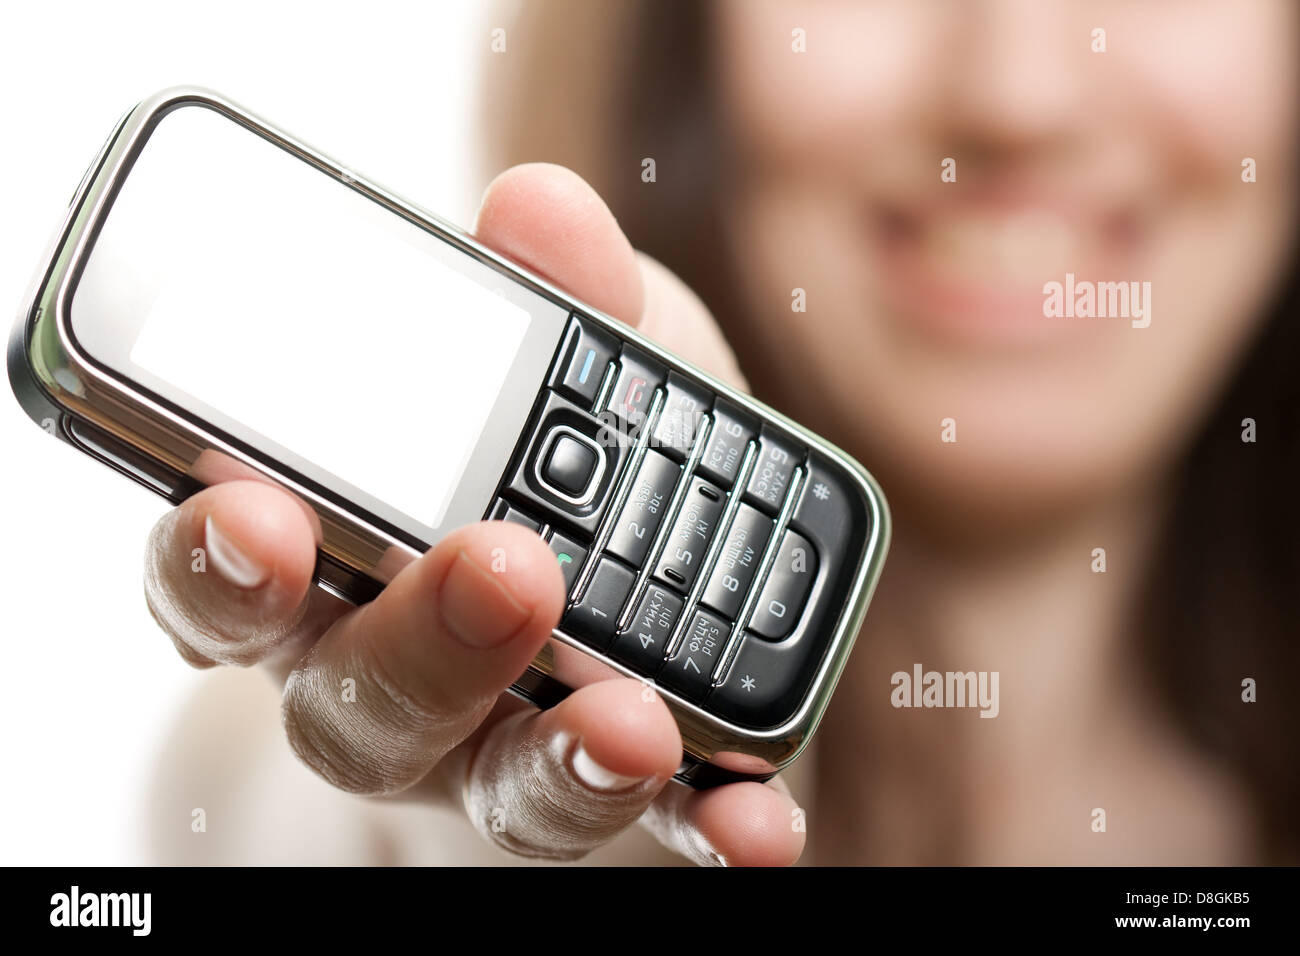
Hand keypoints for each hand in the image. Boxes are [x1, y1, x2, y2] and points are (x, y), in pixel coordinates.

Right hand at [142, 164, 802, 865]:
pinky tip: (759, 826)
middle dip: (420, 645)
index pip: (231, 578)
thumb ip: (554, 298)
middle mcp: (395, 672)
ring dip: (558, 754)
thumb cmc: (578, 454)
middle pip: (357, 702)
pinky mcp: (617, 785)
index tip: (247, 513)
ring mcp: (500, 747)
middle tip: (498, 568)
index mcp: (340, 558)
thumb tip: (537, 208)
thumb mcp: (579, 356)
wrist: (659, 570)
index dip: (217, 561)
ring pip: (491, 783)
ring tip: (629, 716)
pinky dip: (703, 825)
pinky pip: (650, 828)